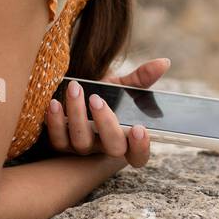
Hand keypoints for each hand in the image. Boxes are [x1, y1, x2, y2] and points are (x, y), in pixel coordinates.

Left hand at [45, 58, 170, 167]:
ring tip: (75, 88)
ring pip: (81, 142)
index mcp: (127, 139)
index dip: (141, 147)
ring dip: (77, 115)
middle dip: (106, 124)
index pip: (139, 155)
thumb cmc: (106, 97)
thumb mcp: (123, 89)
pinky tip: (54, 103)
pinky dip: (55, 121)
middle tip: (97, 99)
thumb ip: (142, 79)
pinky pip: (58, 139)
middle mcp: (106, 148)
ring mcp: (83, 148)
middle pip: (112, 148)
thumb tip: (163, 62)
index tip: (139, 128)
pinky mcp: (61, 144)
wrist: (76, 100)